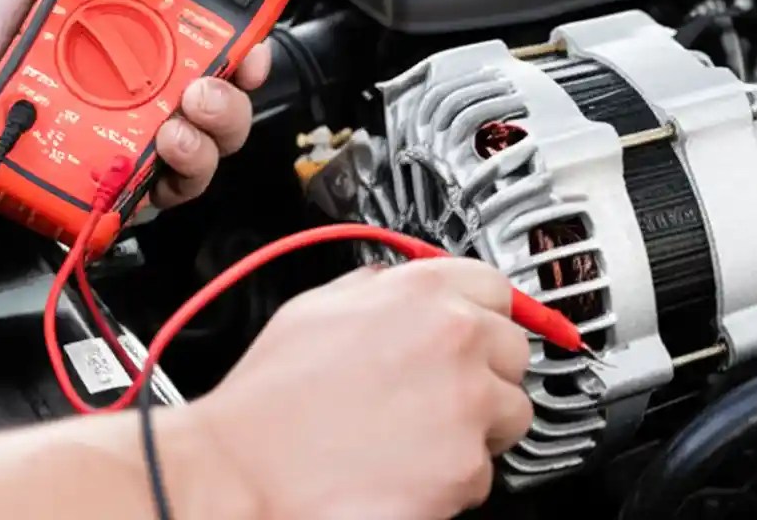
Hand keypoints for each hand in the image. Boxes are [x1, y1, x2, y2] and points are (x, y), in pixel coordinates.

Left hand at [0, 0, 269, 207]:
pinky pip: (179, 188)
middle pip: (230, 92)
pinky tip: (159, 150)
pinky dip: (182, 171)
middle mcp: (148, 96)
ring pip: (215, 141)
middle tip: (215, 74)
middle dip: (240, 85)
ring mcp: (140, 145)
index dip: (246, 32)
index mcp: (136, 46)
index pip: (214, 38)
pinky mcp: (126, 190)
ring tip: (179, 116)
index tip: (251, 29)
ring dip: (214, 126)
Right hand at [189, 259, 533, 518]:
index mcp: (424, 292)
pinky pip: (484, 469)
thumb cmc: (269, 401)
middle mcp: (457, 339)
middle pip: (514, 351)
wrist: (242, 475)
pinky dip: (454, 476)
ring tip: (419, 437)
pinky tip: (406, 469)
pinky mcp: (466, 466)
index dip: (483, 315)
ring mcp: (468, 404)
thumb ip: (376, 287)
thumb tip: (396, 282)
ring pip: (512, 413)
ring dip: (479, 426)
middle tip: (438, 395)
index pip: (497, 288)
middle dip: (485, 373)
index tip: (478, 333)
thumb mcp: (317, 307)